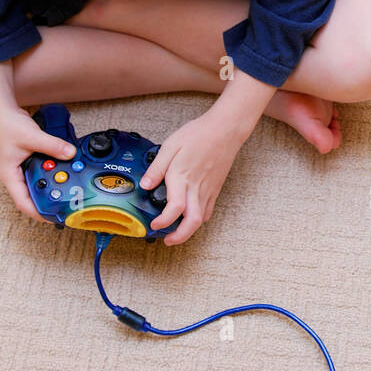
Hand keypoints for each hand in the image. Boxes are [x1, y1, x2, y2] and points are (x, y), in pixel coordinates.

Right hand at [0, 107, 78, 220]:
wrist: (2, 111)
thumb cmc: (6, 126)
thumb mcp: (32, 137)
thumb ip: (52, 146)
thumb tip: (70, 154)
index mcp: (10, 176)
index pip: (24, 203)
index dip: (39, 213)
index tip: (54, 218)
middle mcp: (16, 175)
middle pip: (34, 194)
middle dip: (50, 198)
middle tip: (69, 200)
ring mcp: (23, 168)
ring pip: (40, 181)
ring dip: (53, 182)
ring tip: (70, 183)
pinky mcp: (29, 159)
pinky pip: (42, 169)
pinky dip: (53, 168)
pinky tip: (65, 166)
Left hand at [141, 109, 247, 245]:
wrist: (225, 130)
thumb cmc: (199, 134)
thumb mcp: (171, 145)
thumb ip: (157, 167)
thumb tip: (146, 185)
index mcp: (182, 177)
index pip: (175, 208)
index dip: (163, 221)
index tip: (154, 224)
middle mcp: (196, 188)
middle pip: (192, 222)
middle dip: (179, 237)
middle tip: (167, 239)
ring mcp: (208, 190)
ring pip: (200, 219)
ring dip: (188, 230)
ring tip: (176, 231)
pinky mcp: (215, 189)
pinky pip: (208, 210)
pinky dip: (198, 219)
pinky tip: (190, 215)